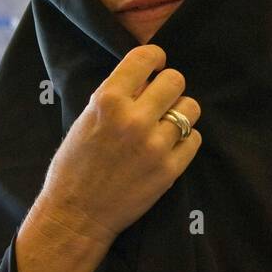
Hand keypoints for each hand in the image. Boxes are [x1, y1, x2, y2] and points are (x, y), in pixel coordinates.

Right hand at [31, 44, 201, 247]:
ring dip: (181, 113)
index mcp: (107, 101)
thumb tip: (147, 77)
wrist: (77, 213)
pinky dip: (185, 140)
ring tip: (166, 124)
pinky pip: (195, 139)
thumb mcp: (87, 119)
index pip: (146, 58)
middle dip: (169, 87)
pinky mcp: (170, 169)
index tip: (156, 65)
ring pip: (191, 109)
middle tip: (162, 99)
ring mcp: (155, 145)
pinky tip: (169, 146)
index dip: (155, 58)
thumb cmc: (76, 165)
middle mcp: (133, 119)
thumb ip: (116, 96)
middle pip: (176, 80)